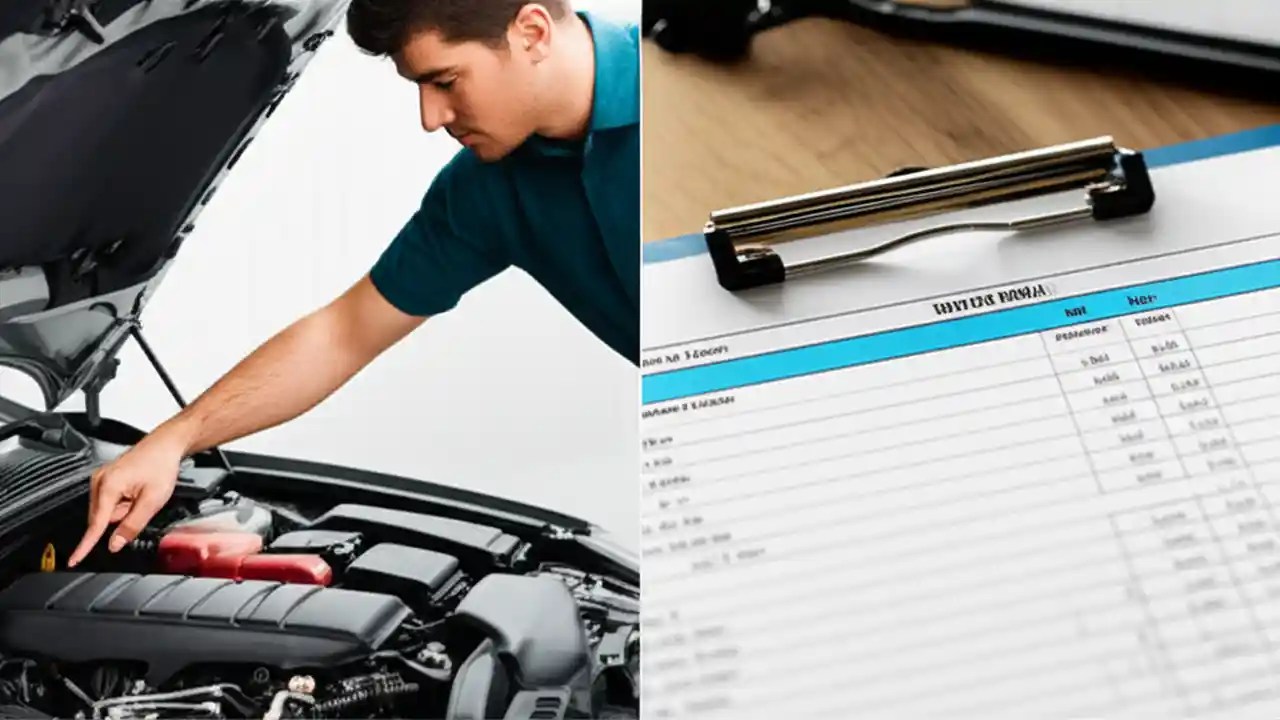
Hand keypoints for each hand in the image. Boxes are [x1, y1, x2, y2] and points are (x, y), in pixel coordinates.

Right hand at [67, 433, 184, 566]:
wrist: (165, 446)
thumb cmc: (160, 465)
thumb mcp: (152, 501)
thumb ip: (132, 525)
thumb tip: (115, 544)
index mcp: (108, 486)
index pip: (95, 525)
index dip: (85, 545)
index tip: (74, 559)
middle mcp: (100, 481)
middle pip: (104, 518)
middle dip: (123, 518)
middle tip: (142, 502)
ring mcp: (101, 479)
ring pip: (108, 512)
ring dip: (124, 510)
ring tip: (141, 493)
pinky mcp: (106, 480)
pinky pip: (111, 502)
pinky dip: (124, 502)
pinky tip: (136, 491)